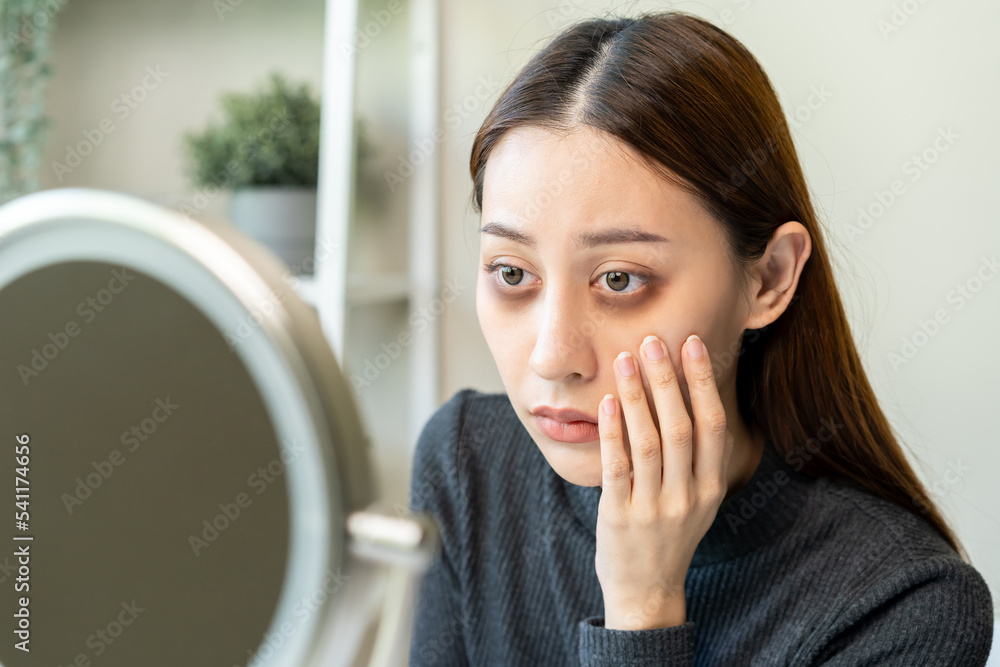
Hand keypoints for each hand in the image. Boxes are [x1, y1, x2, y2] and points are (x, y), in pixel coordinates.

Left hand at [595, 333, 733, 630]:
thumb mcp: (697, 499)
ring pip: (648, 441)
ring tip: (624, 361)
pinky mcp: (621, 516)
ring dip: (636, 396)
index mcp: (711, 487)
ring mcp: (654, 507)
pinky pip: (617, 466)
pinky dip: (612, 431)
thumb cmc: (670, 536)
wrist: (647, 590)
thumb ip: (697, 457)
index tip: (691, 346)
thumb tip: (687, 395)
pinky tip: (605, 403)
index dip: (702, 382)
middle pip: (680, 426)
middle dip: (667, 379)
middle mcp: (688, 495)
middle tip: (653, 342)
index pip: (713, 425)